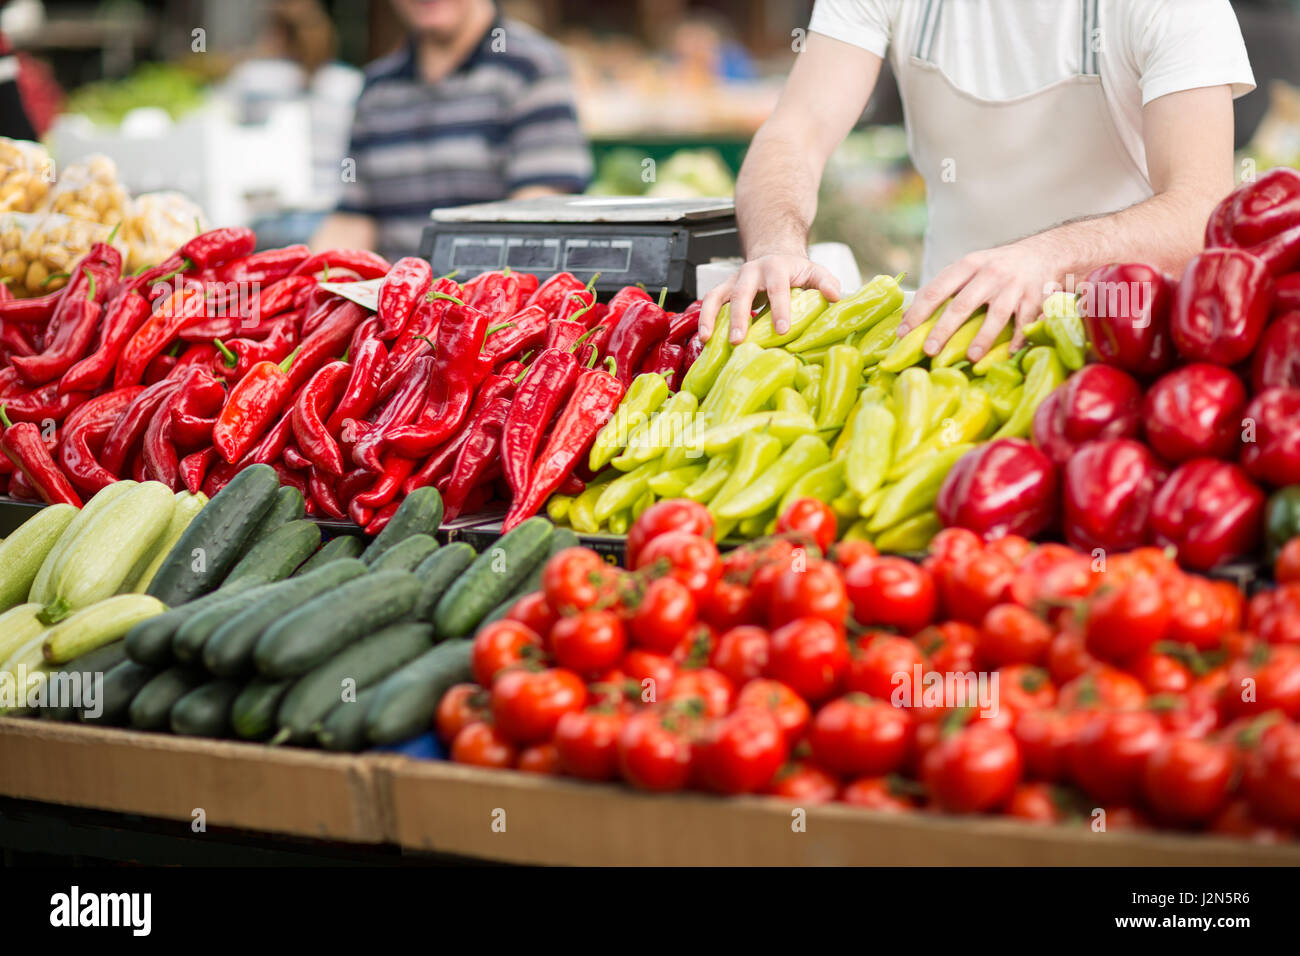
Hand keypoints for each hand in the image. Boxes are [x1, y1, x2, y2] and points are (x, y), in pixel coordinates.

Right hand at [699, 253, 841, 343]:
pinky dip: (704, 319)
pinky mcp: (723, 290)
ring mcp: (734, 280)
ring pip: (718, 296)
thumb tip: (835, 297)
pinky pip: (710, 303)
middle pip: (742, 293)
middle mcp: (751, 271)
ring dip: (711, 318)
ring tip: (708, 339)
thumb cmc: (796, 270)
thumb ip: (826, 283)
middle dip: (740, 317)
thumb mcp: (815, 272)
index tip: (783, 330)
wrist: (774, 254)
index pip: (778, 288)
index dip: (780, 308)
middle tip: (739, 340)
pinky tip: (704, 339)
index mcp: (776, 267)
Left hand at [898, 239, 1056, 361]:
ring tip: (970, 358)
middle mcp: (990, 274)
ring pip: (996, 314)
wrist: (1045, 252)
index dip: (918, 312)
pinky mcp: (1035, 298)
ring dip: (983, 338)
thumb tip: (908, 316)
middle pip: (962, 304)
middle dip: (944, 329)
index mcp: (967, 265)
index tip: (903, 332)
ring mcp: (1013, 286)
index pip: (936, 289)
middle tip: (928, 350)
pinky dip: (1018, 339)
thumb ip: (943, 288)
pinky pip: (1025, 322)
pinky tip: (1009, 354)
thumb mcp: (969, 268)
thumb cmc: (997, 267)